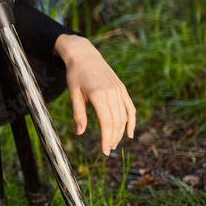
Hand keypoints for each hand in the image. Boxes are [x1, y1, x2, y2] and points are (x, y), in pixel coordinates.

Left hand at [54, 34, 135, 154]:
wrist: (84, 55)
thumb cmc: (75, 75)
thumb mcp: (73, 94)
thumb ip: (78, 114)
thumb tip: (80, 133)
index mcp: (99, 95)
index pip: (107, 122)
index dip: (106, 138)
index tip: (104, 150)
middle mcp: (112, 93)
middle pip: (117, 122)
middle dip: (113, 138)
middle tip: (108, 150)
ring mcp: (119, 90)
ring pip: (123, 116)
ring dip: (120, 132)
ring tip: (114, 143)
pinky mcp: (122, 89)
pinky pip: (130, 108)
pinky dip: (131, 121)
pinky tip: (129, 133)